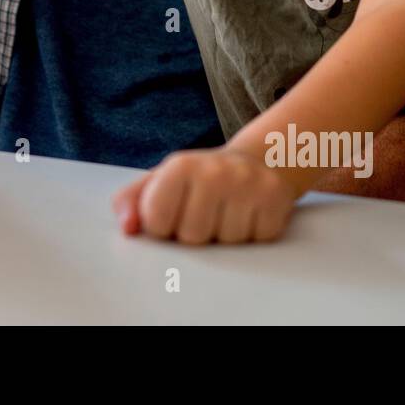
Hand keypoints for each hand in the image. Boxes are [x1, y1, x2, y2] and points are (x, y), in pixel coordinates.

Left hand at [111, 147, 298, 243]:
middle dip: (195, 234)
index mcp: (180, 166)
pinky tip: (248, 214)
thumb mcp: (159, 181)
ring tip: (226, 212)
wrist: (257, 161)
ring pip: (227, 243)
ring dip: (224, 237)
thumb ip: (129, 202)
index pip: (157, 222)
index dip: (162, 228)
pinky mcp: (276, 200)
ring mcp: (249, 184)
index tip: (172, 214)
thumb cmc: (198, 180)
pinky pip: (257, 241)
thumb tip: (127, 228)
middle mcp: (215, 171)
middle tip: (203, 214)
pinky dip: (252, 234)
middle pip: (193, 237)